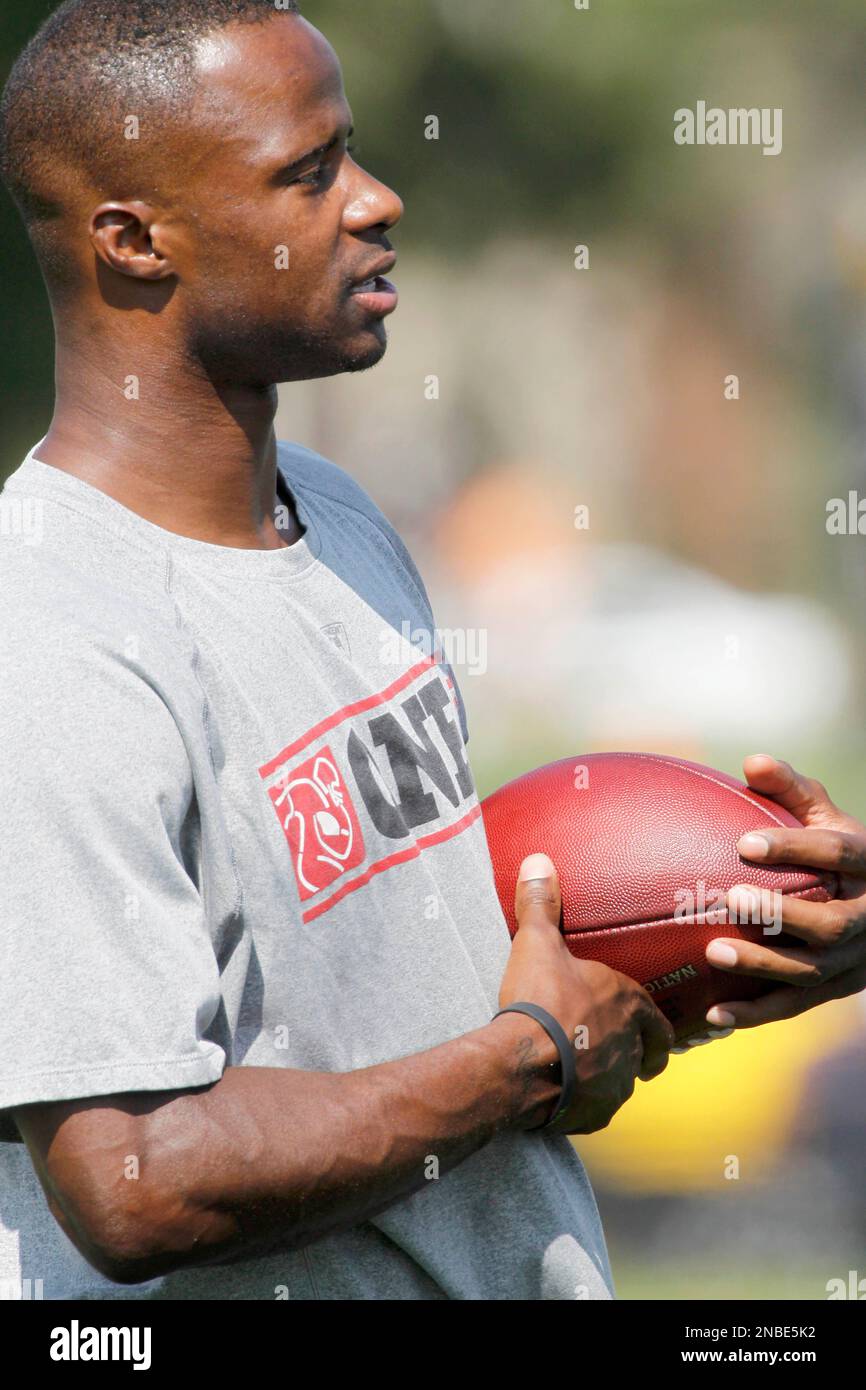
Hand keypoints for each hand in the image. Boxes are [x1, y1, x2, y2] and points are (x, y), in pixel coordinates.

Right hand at [499, 853, 673, 1134]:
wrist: (522, 1062)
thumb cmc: (540, 998)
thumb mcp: (537, 943)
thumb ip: (541, 904)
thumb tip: (538, 860)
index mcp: (628, 1004)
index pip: (656, 1020)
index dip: (651, 1024)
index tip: (647, 1028)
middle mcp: (632, 1046)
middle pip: (646, 1055)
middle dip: (636, 1053)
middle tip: (623, 1051)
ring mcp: (616, 1083)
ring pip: (623, 1083)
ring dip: (610, 1077)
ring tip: (585, 1071)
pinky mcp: (594, 1113)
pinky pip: (595, 1109)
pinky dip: (584, 1103)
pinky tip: (563, 1095)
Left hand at [704, 755, 865, 1029]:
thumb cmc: (836, 851)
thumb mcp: (827, 817)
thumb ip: (792, 790)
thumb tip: (752, 761)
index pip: (836, 854)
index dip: (794, 848)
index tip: (744, 842)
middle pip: (831, 924)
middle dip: (781, 915)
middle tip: (731, 898)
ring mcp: (851, 961)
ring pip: (811, 971)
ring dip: (762, 965)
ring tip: (713, 952)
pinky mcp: (830, 992)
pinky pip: (792, 1007)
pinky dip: (753, 1014)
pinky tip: (712, 1015)